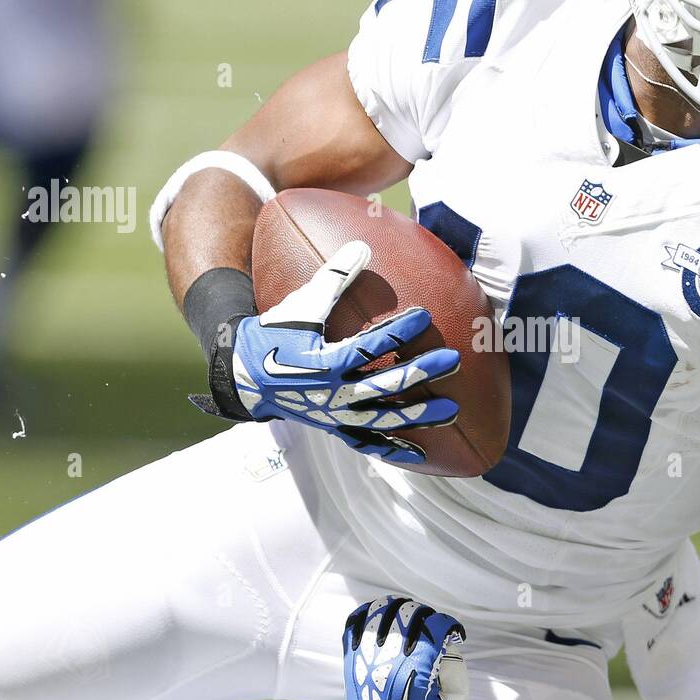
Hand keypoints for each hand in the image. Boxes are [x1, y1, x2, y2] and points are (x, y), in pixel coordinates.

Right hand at [231, 241, 458, 463]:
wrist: (246, 376)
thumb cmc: (277, 334)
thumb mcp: (302, 304)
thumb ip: (333, 276)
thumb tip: (362, 244)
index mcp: (324, 362)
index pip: (369, 346)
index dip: (398, 332)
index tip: (425, 316)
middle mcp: (332, 393)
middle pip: (383, 385)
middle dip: (420, 374)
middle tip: (453, 361)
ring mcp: (336, 415)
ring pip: (383, 419)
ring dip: (418, 416)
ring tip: (451, 411)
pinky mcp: (336, 428)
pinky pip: (367, 444)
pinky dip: (393, 450)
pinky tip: (422, 455)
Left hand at [336, 596, 467, 699]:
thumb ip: (456, 673)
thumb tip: (445, 647)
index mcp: (416, 670)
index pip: (435, 626)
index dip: (450, 625)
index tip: (455, 634)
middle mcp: (388, 657)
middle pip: (408, 613)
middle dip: (426, 614)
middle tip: (432, 627)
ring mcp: (365, 657)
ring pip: (380, 612)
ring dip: (399, 609)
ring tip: (409, 617)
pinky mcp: (351, 660)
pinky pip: (354, 624)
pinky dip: (368, 613)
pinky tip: (381, 617)